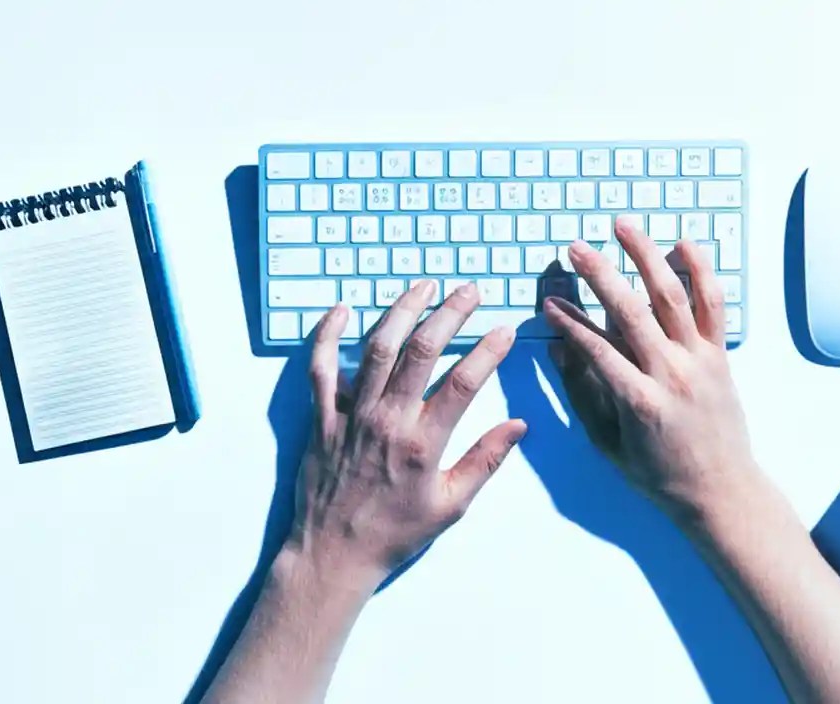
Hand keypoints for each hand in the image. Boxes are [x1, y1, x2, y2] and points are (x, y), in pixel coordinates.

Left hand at [284, 281, 526, 585]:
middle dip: (449, 314)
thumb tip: (518, 426)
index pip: (463, 382)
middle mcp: (387, 420)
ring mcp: (351, 415)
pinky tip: (341, 310)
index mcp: (423, 443)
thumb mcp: (450, 506)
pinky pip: (321, 367)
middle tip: (469, 290)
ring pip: (377, 348)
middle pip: (422, 351)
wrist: (331, 554)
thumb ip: (484, 461)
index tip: (505, 328)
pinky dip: (327, 335)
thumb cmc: (394, 534)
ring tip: (423, 285)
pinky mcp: (322, 417)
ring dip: (402, 311)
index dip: (488, 351)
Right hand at [542, 216, 755, 522]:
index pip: (596, 349)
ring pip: (671, 296)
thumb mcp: (609, 443)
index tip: (548, 302)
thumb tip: (558, 349)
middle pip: (630, 312)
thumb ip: (583, 394)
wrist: (721, 490)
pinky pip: (713, 305)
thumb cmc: (659, 474)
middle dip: (599, 275)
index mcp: (640, 402)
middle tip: (575, 248)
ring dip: (646, 256)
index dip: (569, 322)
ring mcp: (700, 361)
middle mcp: (672, 374)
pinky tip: (684, 243)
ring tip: (623, 226)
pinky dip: (701, 271)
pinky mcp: (720, 355)